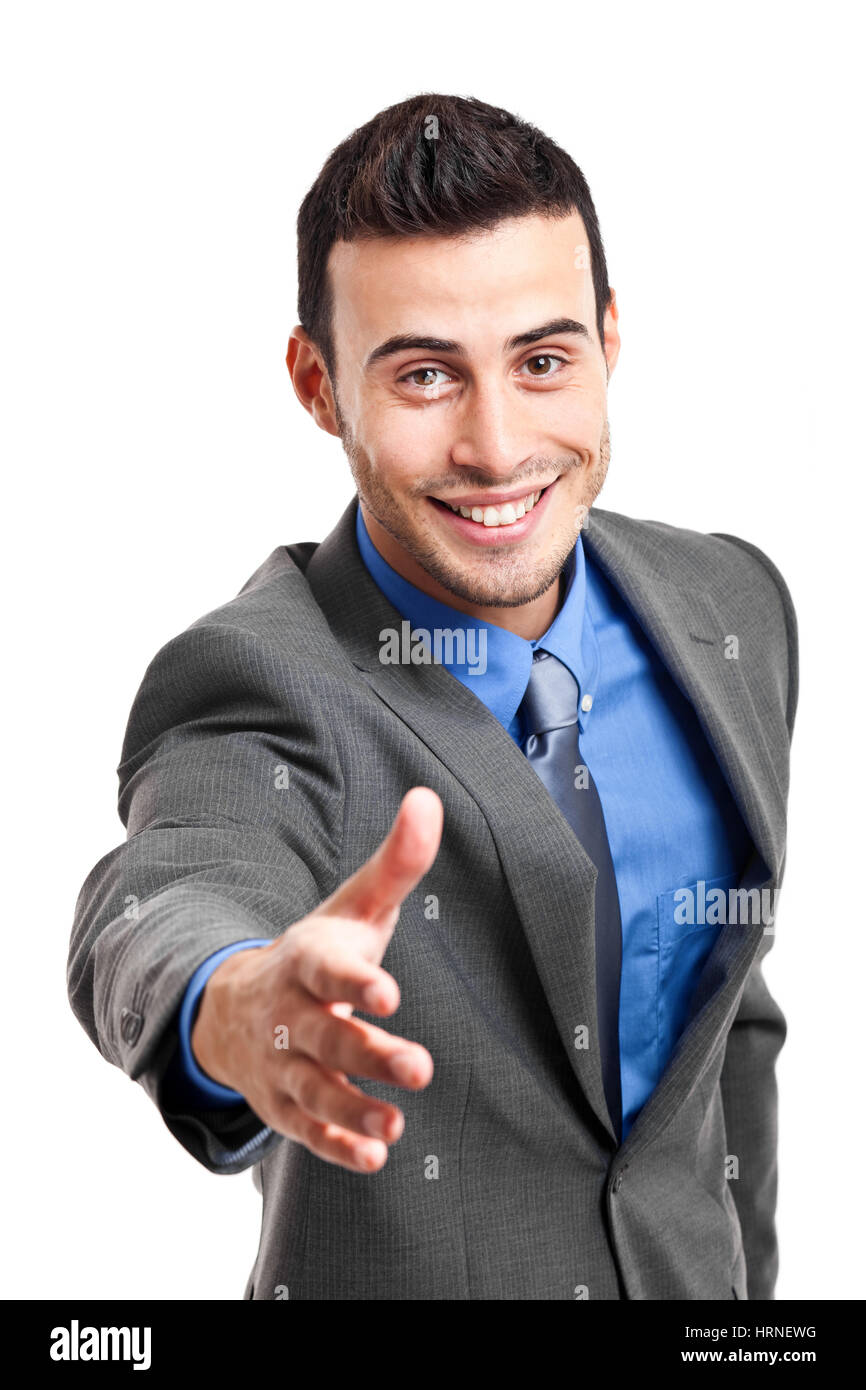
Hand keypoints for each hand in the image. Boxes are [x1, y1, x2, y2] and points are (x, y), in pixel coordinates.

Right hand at [191, 787, 442, 1172]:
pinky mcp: (285, 1107)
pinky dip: (335, 1145)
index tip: (389, 993)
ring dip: (353, 1109)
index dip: (356, 982)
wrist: (235, 1007)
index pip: (329, 971)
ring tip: (395, 1125)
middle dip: (368, 1053)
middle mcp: (290, 1015)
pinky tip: (373, 1156)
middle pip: (326, 1038)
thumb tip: (430, 799)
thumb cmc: (319, 953)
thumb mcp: (355, 907)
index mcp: (308, 962)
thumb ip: (397, 862)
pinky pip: (306, 1132)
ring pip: (315, 1091)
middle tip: (418, 1067)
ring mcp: (283, 1065)